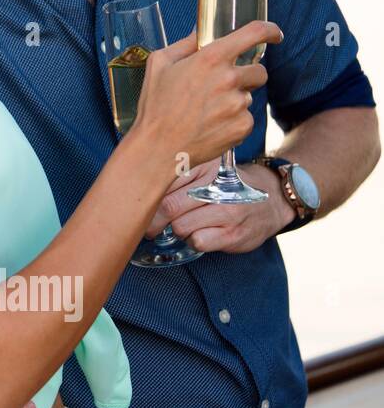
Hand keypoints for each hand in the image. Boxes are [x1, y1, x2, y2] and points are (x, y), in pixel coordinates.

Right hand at [132, 20, 282, 166]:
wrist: (158, 148)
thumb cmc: (155, 106)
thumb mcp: (159, 65)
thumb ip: (183, 45)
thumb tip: (199, 33)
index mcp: (210, 59)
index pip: (253, 33)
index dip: (269, 30)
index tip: (273, 34)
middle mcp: (229, 79)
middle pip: (259, 71)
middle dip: (246, 76)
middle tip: (223, 86)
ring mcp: (238, 105)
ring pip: (248, 96)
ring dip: (234, 100)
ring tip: (207, 111)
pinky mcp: (243, 127)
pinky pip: (246, 118)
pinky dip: (233, 121)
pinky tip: (211, 125)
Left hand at [145, 159, 295, 253]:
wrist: (272, 197)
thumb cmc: (226, 184)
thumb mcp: (205, 168)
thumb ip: (175, 174)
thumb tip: (134, 187)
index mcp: (205, 166)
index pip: (163, 182)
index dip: (144, 197)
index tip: (136, 204)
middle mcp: (217, 186)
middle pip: (168, 207)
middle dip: (152, 221)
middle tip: (148, 226)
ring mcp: (228, 210)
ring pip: (180, 226)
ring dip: (174, 230)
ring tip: (181, 225)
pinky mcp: (234, 234)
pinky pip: (198, 242)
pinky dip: (193, 241)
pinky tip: (199, 233)